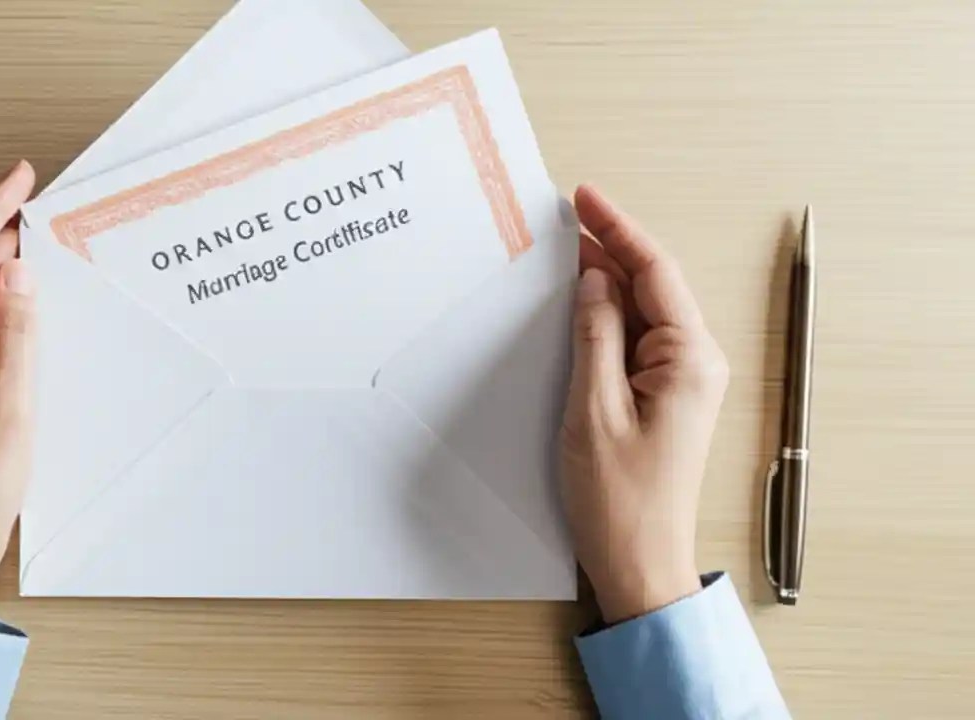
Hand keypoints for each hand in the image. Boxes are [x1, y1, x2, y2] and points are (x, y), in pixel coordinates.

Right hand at [560, 185, 728, 623]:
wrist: (641, 563)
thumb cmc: (620, 499)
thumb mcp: (593, 409)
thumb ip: (595, 336)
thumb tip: (593, 281)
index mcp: (689, 360)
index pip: (654, 272)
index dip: (618, 228)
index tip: (584, 198)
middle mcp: (695, 362)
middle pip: (652, 284)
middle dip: (610, 247)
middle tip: (564, 216)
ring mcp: (682, 380)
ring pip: (643, 310)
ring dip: (607, 280)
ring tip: (564, 249)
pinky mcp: (664, 397)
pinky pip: (637, 339)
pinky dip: (608, 316)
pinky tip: (581, 303)